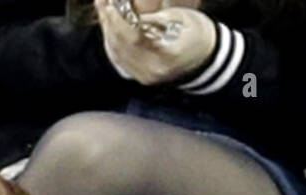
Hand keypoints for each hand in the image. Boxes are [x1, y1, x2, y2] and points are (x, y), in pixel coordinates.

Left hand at [99, 0, 217, 85]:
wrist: (203, 58)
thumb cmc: (196, 33)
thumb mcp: (184, 17)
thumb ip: (159, 16)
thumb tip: (136, 13)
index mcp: (167, 54)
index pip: (134, 37)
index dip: (120, 20)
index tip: (113, 3)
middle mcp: (152, 69)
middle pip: (121, 44)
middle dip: (110, 20)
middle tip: (103, 1)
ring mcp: (143, 75)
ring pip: (115, 51)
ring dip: (107, 27)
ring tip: (103, 6)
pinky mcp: (136, 76)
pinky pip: (117, 56)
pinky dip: (110, 38)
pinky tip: (107, 22)